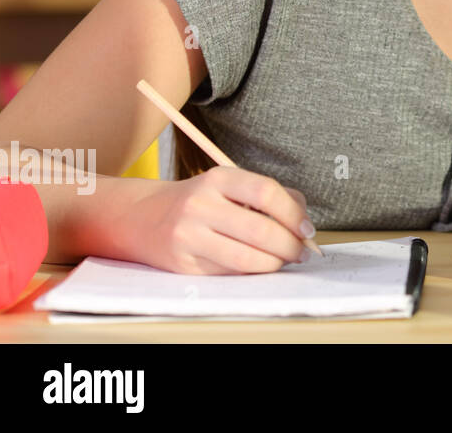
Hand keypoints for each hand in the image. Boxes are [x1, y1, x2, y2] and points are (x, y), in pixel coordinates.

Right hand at [123, 166, 314, 273]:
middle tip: (303, 252)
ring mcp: (188, 236)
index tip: (308, 229)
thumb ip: (270, 197)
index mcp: (218, 178)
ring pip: (246, 259)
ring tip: (284, 260)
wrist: (143, 217)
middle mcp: (200, 205)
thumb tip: (305, 226)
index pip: (267, 192)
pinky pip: (228, 273)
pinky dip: (252, 272)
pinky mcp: (183, 265)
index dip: (294, 213)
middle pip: (260, 230)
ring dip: (275, 263)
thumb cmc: (201, 201)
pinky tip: (258, 265)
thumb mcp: (230, 185)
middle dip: (290, 246)